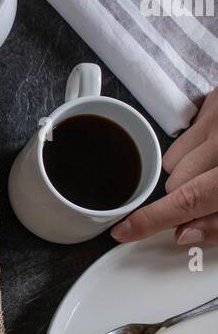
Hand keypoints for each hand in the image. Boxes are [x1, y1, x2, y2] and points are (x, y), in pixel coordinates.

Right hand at [112, 87, 217, 244]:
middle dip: (188, 193)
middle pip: (176, 181)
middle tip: (212, 192)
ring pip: (176, 158)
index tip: (123, 231)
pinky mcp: (214, 99)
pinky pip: (187, 133)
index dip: (150, 220)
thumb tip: (186, 234)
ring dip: (191, 168)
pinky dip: (200, 144)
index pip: (186, 199)